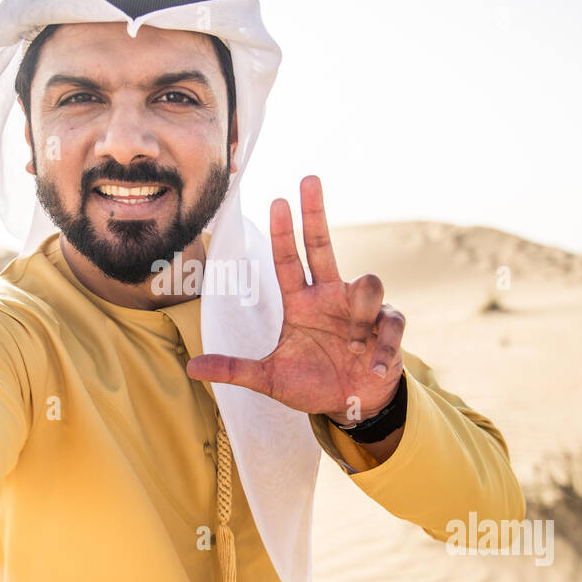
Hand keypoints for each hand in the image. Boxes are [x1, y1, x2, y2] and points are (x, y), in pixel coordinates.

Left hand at [186, 175, 405, 424]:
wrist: (352, 403)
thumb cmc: (311, 383)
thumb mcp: (270, 378)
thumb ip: (235, 370)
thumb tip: (191, 367)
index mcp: (301, 303)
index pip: (289, 260)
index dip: (284, 232)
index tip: (278, 200)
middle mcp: (329, 296)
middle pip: (323, 245)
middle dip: (316, 212)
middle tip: (308, 178)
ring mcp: (360, 309)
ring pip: (366, 284)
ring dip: (359, 318)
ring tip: (354, 349)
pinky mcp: (386, 327)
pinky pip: (390, 323)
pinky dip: (384, 348)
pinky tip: (375, 368)